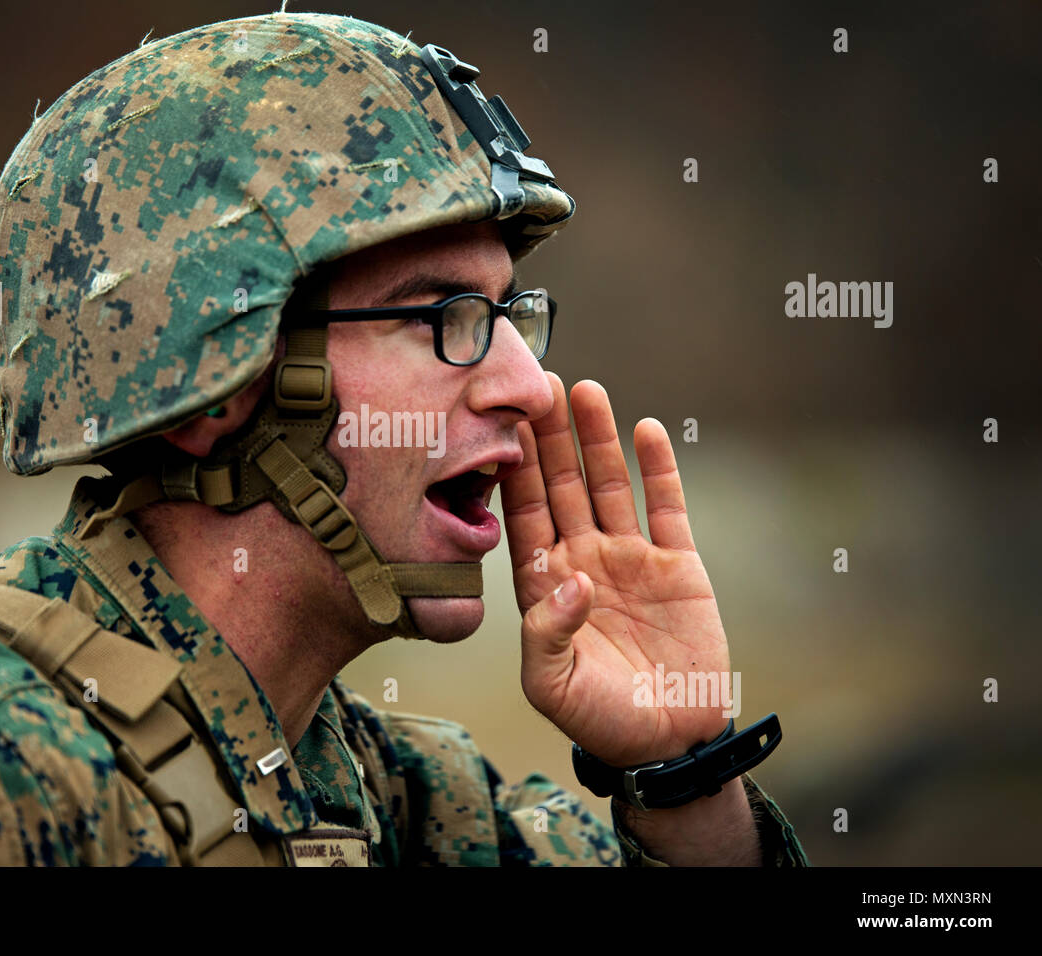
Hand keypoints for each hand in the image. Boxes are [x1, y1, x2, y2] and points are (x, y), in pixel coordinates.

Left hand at [500, 373, 732, 766]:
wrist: (669, 742)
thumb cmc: (598, 719)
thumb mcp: (552, 685)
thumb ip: (547, 632)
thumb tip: (572, 578)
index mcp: (544, 584)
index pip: (522, 514)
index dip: (514, 470)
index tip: (501, 424)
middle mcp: (582, 560)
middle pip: (561, 486)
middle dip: (548, 438)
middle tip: (537, 385)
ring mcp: (629, 558)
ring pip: (608, 485)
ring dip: (596, 440)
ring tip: (585, 390)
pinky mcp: (678, 565)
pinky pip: (666, 506)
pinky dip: (657, 468)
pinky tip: (645, 428)